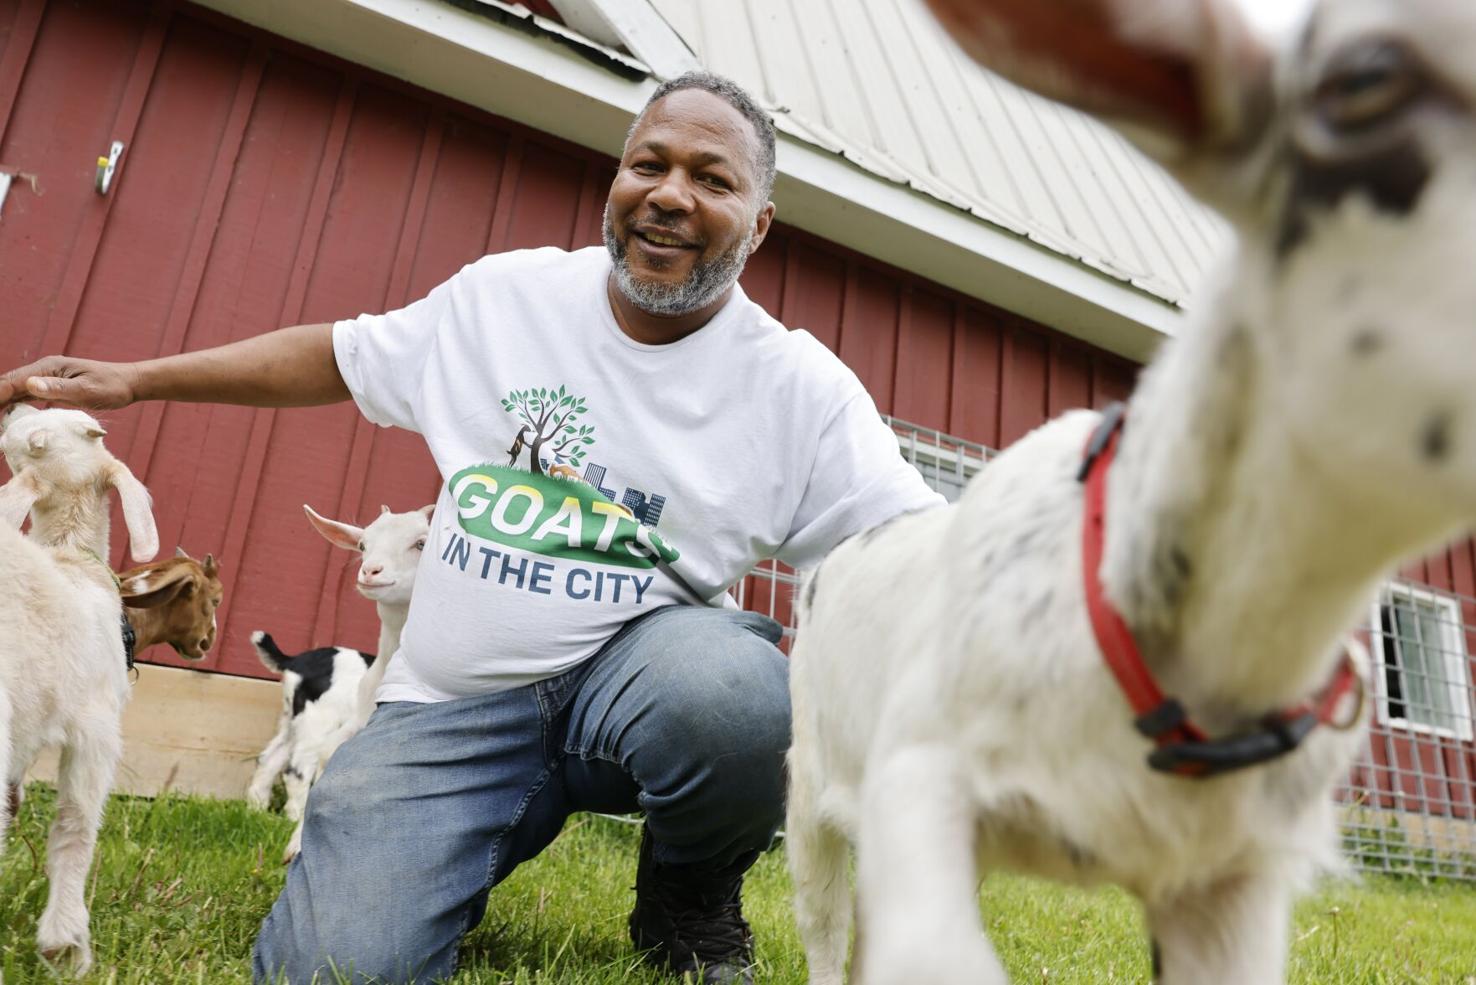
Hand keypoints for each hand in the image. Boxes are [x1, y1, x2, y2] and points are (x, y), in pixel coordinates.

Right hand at [0, 356, 138, 411]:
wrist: (129, 383)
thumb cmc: (111, 387)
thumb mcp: (86, 390)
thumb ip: (59, 388)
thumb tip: (30, 384)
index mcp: (49, 367)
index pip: (14, 381)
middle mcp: (44, 370)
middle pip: (9, 384)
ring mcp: (47, 378)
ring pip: (15, 390)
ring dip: (2, 403)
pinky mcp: (52, 388)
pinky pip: (26, 397)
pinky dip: (14, 406)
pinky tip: (6, 417)